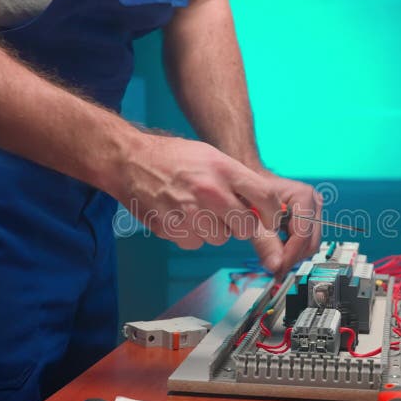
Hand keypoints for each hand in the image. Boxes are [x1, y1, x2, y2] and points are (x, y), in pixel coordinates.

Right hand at [114, 135, 282, 248]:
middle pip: (245, 228)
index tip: (267, 219)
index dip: (271, 214)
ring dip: (213, 230)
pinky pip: (195, 243)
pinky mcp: (171, 228)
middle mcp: (209, 191)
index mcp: (224, 169)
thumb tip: (261, 207)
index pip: (265, 199)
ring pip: (220, 239)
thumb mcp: (211, 156)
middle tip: (227, 214)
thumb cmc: (174, 158)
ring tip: (196, 210)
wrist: (129, 160)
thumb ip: (237, 180)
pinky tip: (180, 216)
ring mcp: (189, 212)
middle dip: (240, 225)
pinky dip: (190, 235)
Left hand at [249, 174, 321, 277]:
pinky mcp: (309, 220)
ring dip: (291, 255)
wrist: (249, 181)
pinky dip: (290, 250)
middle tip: (273, 270)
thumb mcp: (255, 218)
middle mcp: (314, 203)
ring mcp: (313, 211)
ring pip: (309, 245)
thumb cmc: (250, 192)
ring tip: (272, 260)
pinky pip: (305, 242)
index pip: (303, 235)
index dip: (289, 255)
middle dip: (291, 257)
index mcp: (304, 196)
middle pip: (310, 243)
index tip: (276, 269)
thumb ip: (265, 243)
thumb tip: (275, 267)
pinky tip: (276, 251)